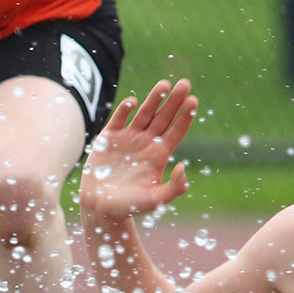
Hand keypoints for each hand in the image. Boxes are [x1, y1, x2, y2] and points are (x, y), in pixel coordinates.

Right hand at [79, 79, 197, 222]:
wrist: (99, 208)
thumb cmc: (128, 207)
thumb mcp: (155, 200)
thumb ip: (174, 187)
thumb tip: (183, 167)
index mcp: (160, 155)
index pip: (176, 130)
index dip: (185, 116)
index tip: (193, 101)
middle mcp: (146, 143)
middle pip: (164, 117)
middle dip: (174, 101)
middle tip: (185, 84)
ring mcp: (128, 139)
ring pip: (144, 114)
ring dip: (154, 99)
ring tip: (164, 84)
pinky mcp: (108, 139)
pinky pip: (118, 119)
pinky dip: (124, 110)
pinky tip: (132, 102)